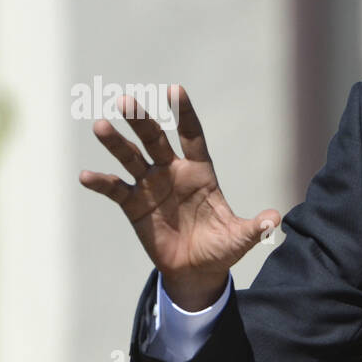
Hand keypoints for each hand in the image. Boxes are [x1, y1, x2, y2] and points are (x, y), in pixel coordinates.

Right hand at [79, 86, 279, 309]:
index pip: (192, 135)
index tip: (175, 90)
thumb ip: (254, 228)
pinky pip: (115, 190)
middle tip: (125, 101)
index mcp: (200, 172)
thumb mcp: (240, 239)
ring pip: (131, 158)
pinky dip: (101, 183)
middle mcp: (172, 172)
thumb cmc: (220, 248)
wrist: (196, 271)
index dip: (184, 114)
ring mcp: (150, 186)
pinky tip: (86, 176)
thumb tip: (275, 219)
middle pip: (155, 139)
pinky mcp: (133, 205)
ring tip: (100, 126)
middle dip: (141, 120)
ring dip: (116, 143)